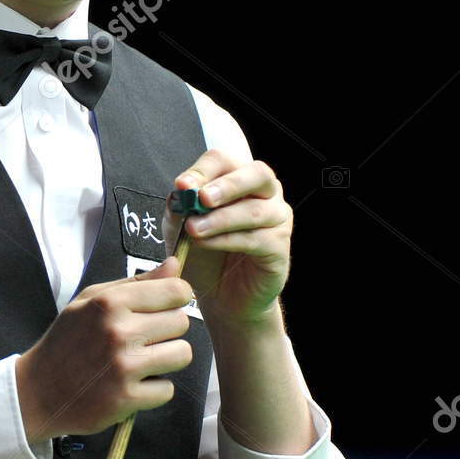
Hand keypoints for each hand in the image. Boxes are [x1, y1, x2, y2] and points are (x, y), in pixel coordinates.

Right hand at [15, 255, 194, 443]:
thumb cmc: (66, 342)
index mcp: (110, 302)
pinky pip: (167, 389)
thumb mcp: (90, 301)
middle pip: (182, 322)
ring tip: (141, 361)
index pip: (176, 290)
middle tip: (143, 339)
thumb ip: (136, 282)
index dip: (176, 298)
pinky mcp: (126, 398)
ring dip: (166, 359)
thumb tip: (174, 264)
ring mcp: (123, 366)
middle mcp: (118, 331)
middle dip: (167, 331)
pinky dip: (153, 390)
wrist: (36, 391)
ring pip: (182, 354)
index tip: (166, 307)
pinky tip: (131, 385)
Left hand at [168, 149, 292, 329]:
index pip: (225, 161)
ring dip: (221, 218)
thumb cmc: (205, 255)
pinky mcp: (280, 248)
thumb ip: (179, 207)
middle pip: (257, 174)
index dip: (204, 170)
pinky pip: (257, 239)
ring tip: (194, 229)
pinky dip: (228, 240)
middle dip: (227, 185)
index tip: (182, 185)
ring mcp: (277, 220)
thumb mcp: (181, 227)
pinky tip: (207, 244)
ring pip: (256, 210)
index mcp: (240, 180)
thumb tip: (181, 191)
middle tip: (202, 198)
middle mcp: (266, 194)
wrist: (221, 297)